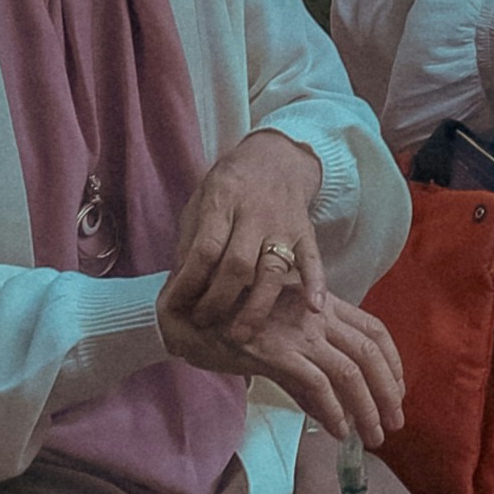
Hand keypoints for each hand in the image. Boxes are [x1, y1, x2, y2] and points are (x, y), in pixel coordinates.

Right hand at [155, 241, 407, 444]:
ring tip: (373, 436)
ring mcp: (297, 332)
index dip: (393, 362)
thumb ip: (305, 370)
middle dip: (389, 390)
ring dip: (369, 408)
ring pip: (350, 371)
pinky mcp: (276, 351)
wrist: (187, 312)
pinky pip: (317, 383)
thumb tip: (330, 411)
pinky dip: (334, 410)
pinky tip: (339, 431)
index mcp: (320, 302)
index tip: (398, 391)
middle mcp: (315, 313)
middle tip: (395, 423)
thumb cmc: (230, 322)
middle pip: (370, 351)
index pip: (373, 329)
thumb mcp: (278, 336)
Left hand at [162, 129, 325, 349]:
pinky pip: (314, 259)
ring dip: (257, 307)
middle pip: (238, 265)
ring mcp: (284, 224)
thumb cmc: (230, 185)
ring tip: (241, 336)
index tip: (176, 307)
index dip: (190, 282)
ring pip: (273, 270)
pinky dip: (316, 283)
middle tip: (203, 325)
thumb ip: (190, 241)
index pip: (206, 249)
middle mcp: (255, 213)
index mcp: (223, 200)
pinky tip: (314, 308)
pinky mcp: (306, 232)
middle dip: (218, 301)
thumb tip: (177, 288)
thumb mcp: (201, 200)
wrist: (276, 156)